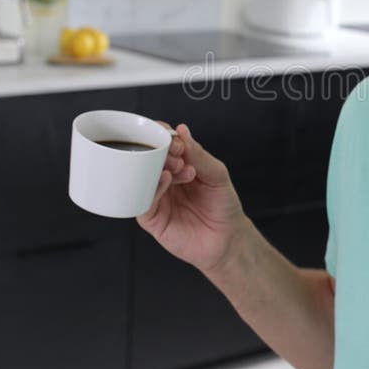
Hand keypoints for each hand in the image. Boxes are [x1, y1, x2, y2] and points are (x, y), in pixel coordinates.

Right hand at [136, 123, 246, 274]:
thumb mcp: (217, 175)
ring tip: (176, 167)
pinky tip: (166, 179)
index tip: (172, 135)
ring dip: (156, 167)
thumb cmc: (223, 205)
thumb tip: (182, 130)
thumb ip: (199, 155)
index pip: (162, 145)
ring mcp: (156, 198)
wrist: (227, 238)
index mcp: (177, 166)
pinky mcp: (152, 218)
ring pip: (142, 178)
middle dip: (160, 151)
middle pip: (149, 159)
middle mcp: (163, 180)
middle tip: (177, 154)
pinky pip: (143, 201)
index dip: (164, 137)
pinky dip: (152, 188)